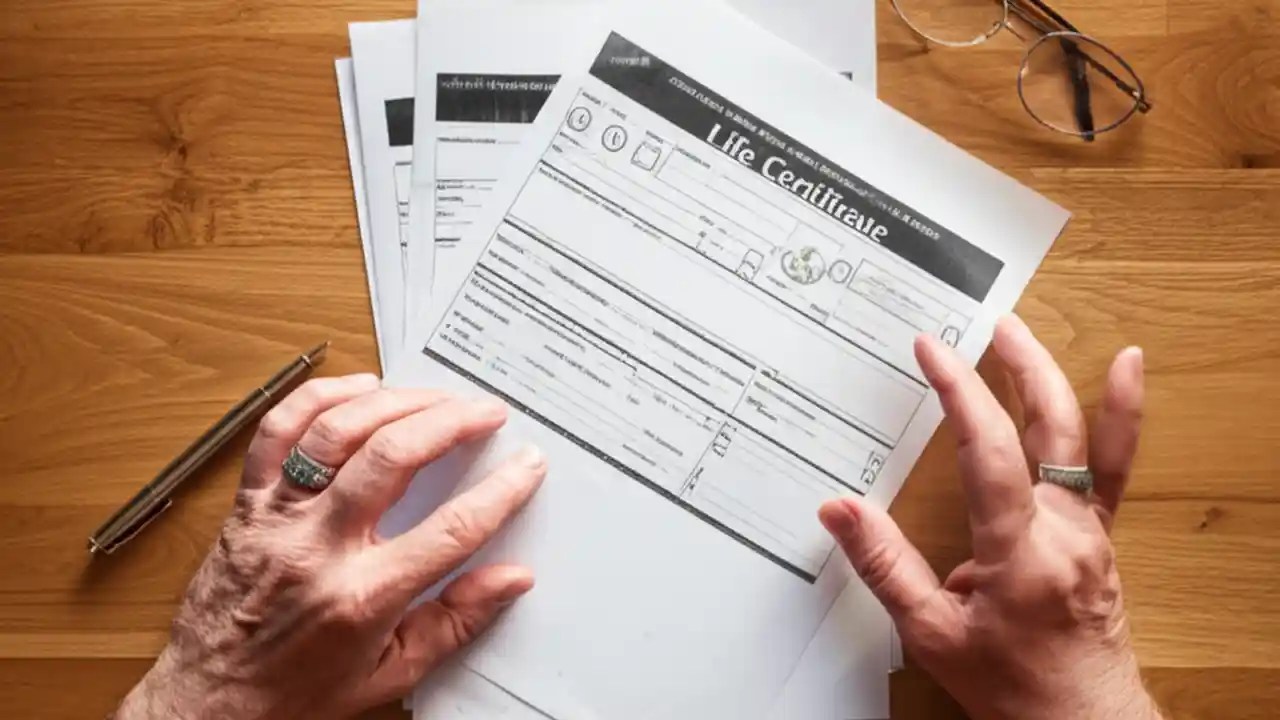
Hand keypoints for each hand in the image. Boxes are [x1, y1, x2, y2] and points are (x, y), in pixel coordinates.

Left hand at [113, 375, 546, 719]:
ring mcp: (276, 518)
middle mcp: (317, 547)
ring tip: (436, 397)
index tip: (526, 465)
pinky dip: (320, 398)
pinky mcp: (248, 504)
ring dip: (395, 402)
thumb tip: (512, 578)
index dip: (499, 492)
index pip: (449, 530)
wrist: (206, 704)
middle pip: (393, 457)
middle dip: (451, 422)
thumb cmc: (295, 694)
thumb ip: (456, 621)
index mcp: (361, 597)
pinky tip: (360, 389)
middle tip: (486, 413)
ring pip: (336, 431)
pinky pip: (277, 431)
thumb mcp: (391, 673)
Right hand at [820, 316, 1161, 719]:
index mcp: (1021, 551)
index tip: (932, 350)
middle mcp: (1066, 530)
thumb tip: (839, 511)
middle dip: (1014, 367)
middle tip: (982, 327)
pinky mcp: (1100, 537)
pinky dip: (1121, 413)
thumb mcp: (932, 633)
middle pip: (1049, 427)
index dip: (960, 393)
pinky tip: (1125, 370)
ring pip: (1082, 437)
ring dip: (1051, 378)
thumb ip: (884, 566)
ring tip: (1023, 335)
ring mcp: (1091, 530)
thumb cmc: (1012, 686)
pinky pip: (1115, 465)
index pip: (990, 451)